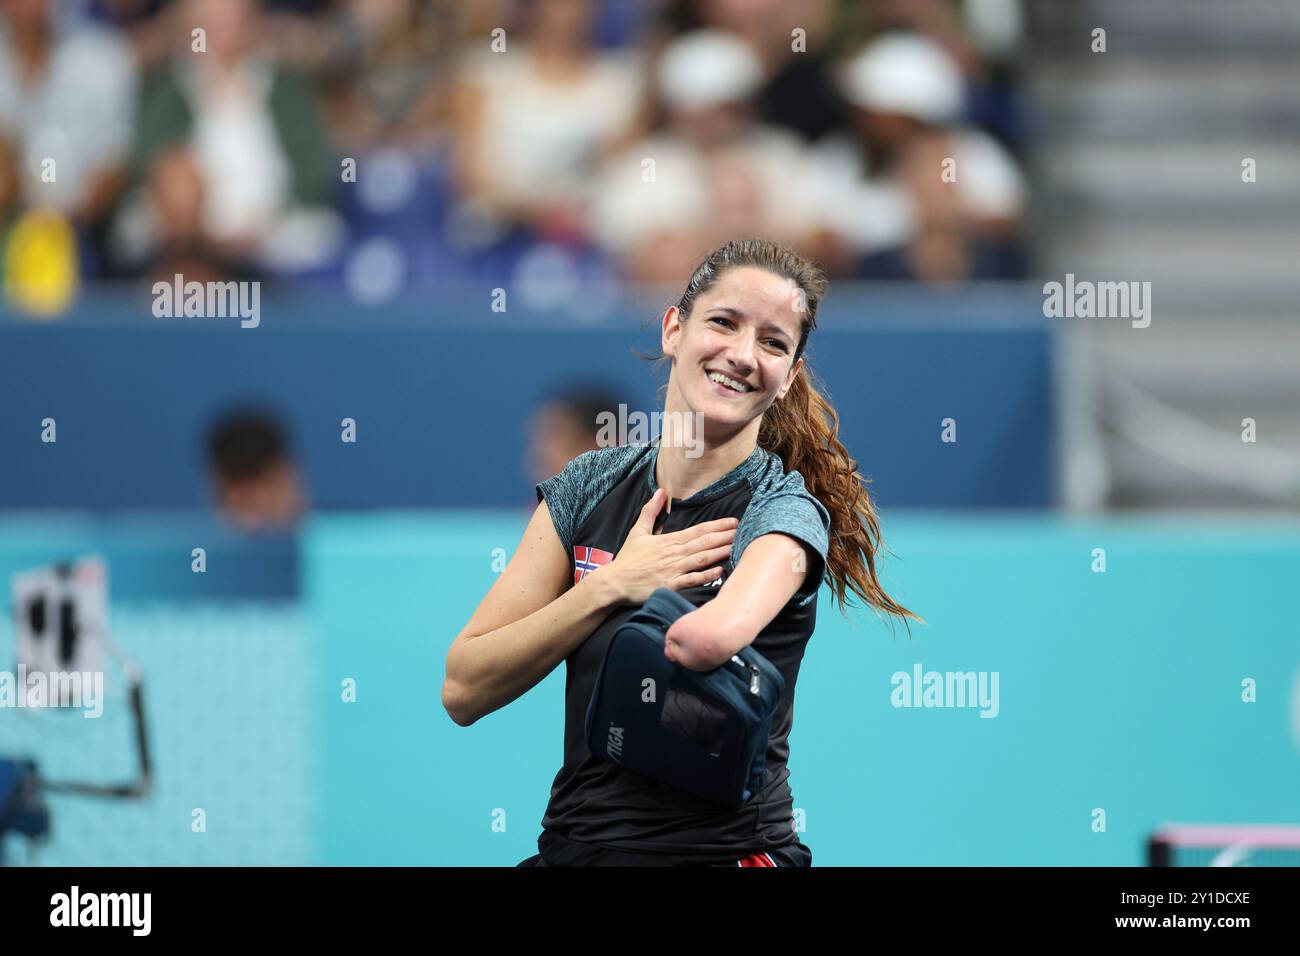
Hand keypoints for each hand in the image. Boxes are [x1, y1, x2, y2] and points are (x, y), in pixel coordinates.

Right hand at [603, 488, 736, 605]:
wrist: (614, 582)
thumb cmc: (628, 559)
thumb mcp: (637, 531)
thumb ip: (650, 511)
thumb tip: (660, 491)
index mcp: (669, 540)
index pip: (698, 530)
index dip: (717, 525)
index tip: (734, 521)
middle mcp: (674, 553)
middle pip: (704, 543)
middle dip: (725, 536)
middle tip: (745, 531)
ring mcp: (672, 570)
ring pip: (701, 559)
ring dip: (720, 552)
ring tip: (737, 547)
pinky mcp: (670, 585)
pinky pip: (691, 580)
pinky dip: (705, 575)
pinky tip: (720, 571)